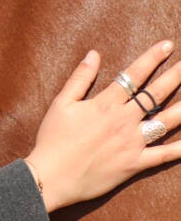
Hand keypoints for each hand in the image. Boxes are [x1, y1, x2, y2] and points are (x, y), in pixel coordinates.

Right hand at [25, 40, 180, 211]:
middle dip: (175, 77)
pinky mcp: (135, 164)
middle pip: (155, 94)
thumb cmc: (53, 138)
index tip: (167, 45)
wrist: (53, 175)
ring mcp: (132, 143)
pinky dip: (180, 148)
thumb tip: (94, 54)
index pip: (133, 75)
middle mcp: (123, 120)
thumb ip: (80, 78)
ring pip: (166, 122)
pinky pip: (164, 155)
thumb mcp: (62, 103)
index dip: (152, 58)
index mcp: (105, 104)